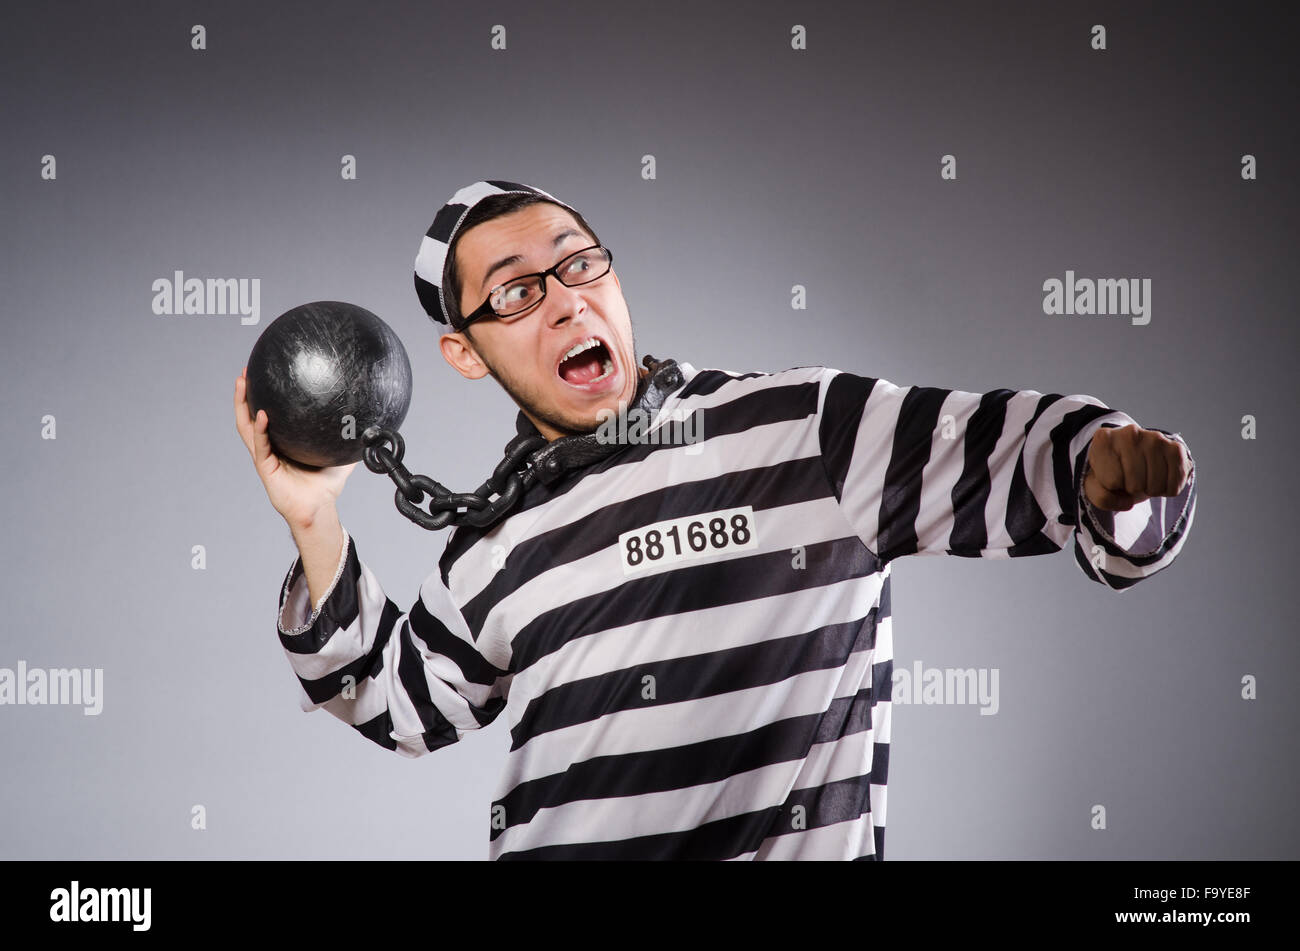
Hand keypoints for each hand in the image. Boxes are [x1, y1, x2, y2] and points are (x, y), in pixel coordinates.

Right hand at [233, 367, 357, 528]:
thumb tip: (368, 420)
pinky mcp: (265, 467)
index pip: (268, 414)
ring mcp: (265, 455)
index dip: (262, 396)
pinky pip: (261, 444)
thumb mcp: (339, 454)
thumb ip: (348, 437)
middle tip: (245, 371)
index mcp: (283, 441)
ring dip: (242, 405)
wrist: (319, 506)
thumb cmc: (326, 484)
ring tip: (243, 384)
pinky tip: (262, 413)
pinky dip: (260, 429)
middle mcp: (270, 446)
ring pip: (247, 426)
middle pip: (250, 415)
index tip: (263, 374)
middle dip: (245, 393)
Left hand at [1083, 423, 1190, 511]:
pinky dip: (1166, 490)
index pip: (1112, 482)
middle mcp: (1130, 433)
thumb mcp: (1095, 486)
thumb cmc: (1111, 471)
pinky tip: (1159, 476)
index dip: (1112, 486)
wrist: (1132, 457)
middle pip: (1135, 484)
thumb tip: (1128, 502)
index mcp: (1104, 440)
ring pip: (1155, 486)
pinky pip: (1174, 486)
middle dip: (1131, 488)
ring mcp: (1155, 438)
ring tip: (1143, 476)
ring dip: (1149, 489)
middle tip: (1130, 477)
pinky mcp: (1176, 448)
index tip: (1111, 475)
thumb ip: (1102, 498)